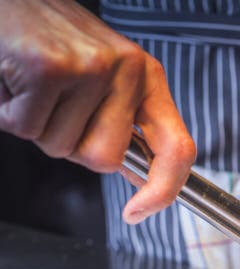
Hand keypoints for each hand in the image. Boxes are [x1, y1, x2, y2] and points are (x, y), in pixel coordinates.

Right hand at [0, 0, 195, 223]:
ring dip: (35, 126)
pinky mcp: (50, 67)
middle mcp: (127, 71)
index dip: (164, 190)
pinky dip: (9, 113)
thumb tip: (142, 179)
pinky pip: (27, 128)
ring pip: (61, 146)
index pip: (178, 148)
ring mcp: (91, 67)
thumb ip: (124, 125)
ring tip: (33, 86)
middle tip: (54, 105)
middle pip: (105, 159)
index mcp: (147, 78)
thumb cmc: (50, 40)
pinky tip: (14, 80)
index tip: (138, 212)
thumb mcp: (103, 78)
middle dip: (70, 144)